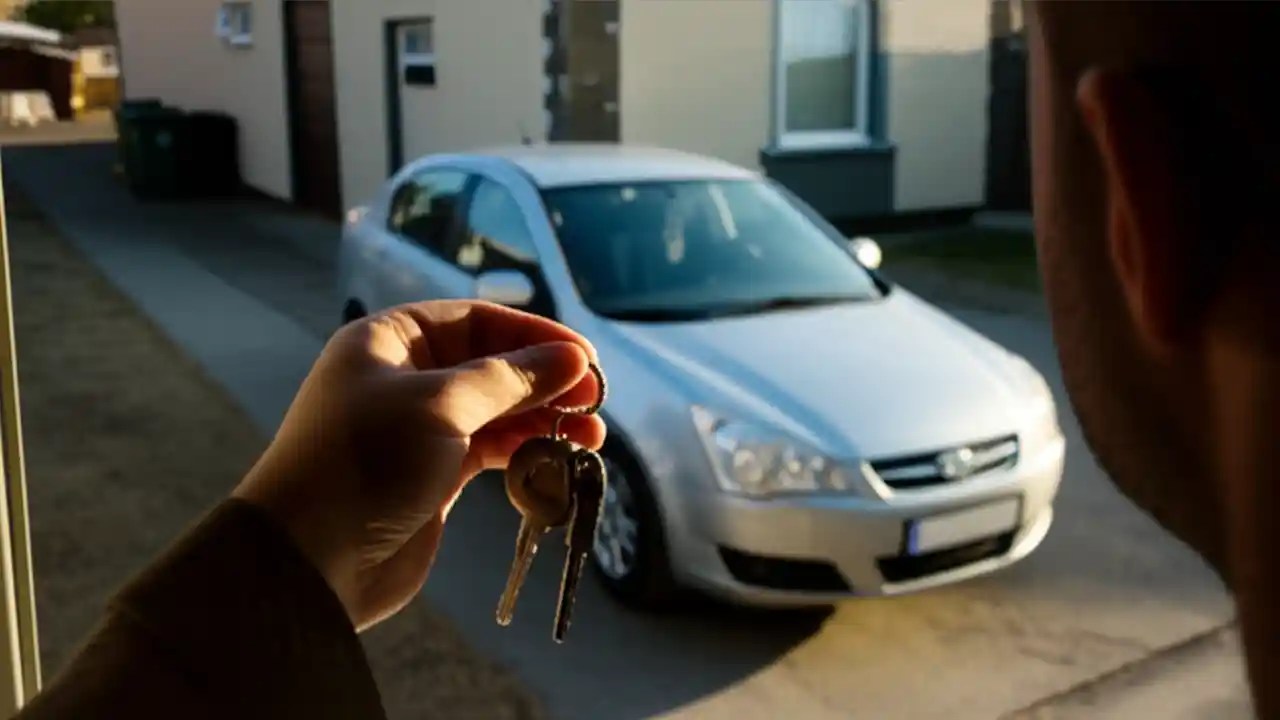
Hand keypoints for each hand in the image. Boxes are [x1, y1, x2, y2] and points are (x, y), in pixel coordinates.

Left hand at [233, 301, 605, 630]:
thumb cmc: (366, 461)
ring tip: (591, 438)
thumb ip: (510, 380)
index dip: (534, 336)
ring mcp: (421, 430)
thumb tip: (573, 359)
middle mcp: (406, 379)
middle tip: (595, 403)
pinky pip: (491, 452)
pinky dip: (525, 455)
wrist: (309, 560)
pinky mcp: (434, 477)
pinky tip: (559, 463)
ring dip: (544, 422)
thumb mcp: (440, 405)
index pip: (477, 322)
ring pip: (497, 413)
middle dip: (546, 383)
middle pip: (492, 366)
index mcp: (392, 342)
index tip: (585, 359)